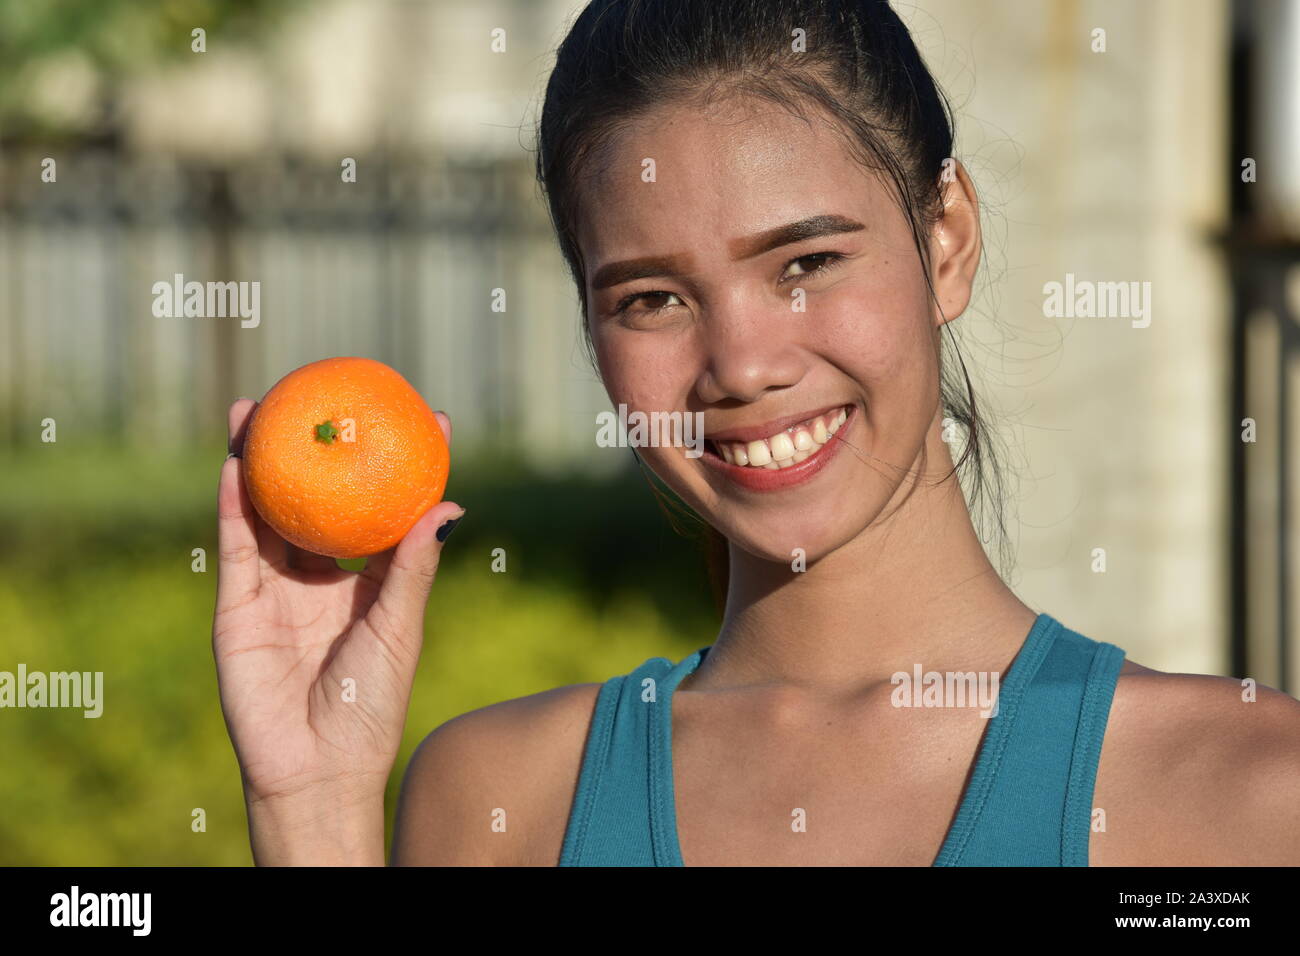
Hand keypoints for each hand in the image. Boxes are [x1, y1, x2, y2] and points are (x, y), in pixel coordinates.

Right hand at [212, 398, 462, 856]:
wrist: (317, 767)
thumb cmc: (371, 704)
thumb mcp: (399, 627)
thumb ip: (414, 567)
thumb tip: (450, 504)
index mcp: (362, 582)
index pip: (378, 511)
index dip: (396, 466)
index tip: (421, 416)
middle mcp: (316, 578)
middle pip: (311, 499)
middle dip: (312, 448)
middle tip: (320, 392)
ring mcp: (274, 589)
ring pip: (264, 512)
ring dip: (258, 460)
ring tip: (260, 408)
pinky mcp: (236, 607)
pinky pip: (235, 547)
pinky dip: (232, 505)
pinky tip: (234, 463)